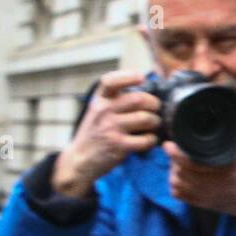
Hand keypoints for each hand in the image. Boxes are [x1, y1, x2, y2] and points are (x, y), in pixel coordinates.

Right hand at [52, 69, 161, 196]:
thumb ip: (114, 100)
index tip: (141, 77)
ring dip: (156, 121)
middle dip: (154, 103)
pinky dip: (152, 139)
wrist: (80, 159)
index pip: (110, 81)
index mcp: (99, 100)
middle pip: (138, 99)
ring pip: (145, 118)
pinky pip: (146, 140)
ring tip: (154, 124)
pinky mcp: (119, 146)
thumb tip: (141, 90)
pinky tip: (149, 139)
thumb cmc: (94, 133)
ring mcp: (111, 129)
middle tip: (156, 108)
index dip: (128, 76)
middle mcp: (104, 111)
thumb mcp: (97, 110)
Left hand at [163, 96, 235, 220]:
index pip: (190, 162)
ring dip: (175, 170)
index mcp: (222, 166)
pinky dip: (177, 184)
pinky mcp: (199, 203)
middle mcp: (211, 183)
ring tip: (182, 162)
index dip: (176, 154)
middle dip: (175, 159)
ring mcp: (204, 195)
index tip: (168, 144)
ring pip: (175, 180)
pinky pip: (177, 192)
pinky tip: (185, 176)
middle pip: (178, 170)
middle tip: (174, 149)